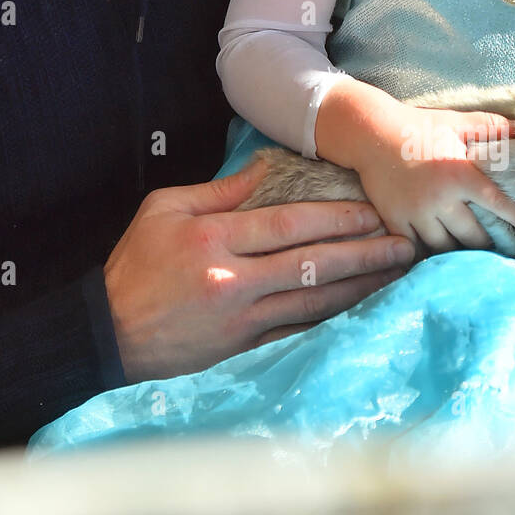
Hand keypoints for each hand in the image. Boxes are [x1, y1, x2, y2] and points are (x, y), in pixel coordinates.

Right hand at [103, 156, 414, 382]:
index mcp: (212, 239)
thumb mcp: (165, 209)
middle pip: (312, 263)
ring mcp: (241, 319)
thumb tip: (265, 167)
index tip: (372, 210)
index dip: (335, 217)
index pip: (287, 224)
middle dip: (364, 251)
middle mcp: (232, 280)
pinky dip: (334, 318)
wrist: (110, 332)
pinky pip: (299, 330)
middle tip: (403, 241)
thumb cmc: (136, 262)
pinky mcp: (244, 348)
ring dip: (361, 286)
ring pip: (314, 300)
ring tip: (397, 273)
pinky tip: (363, 306)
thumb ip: (219, 191)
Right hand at [354, 103, 514, 253]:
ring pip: (445, 247)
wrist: (370, 133)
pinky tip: (435, 257)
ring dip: (457, 252)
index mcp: (459, 174)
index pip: (497, 204)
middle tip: (495, 248)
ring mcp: (416, 212)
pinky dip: (426, 254)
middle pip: (472, 236)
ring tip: (466, 255)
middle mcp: (440, 198)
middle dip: (485, 244)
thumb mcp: (455, 122)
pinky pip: (415, 248)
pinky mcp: (395, 220)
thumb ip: (489, 125)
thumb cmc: (417, 126)